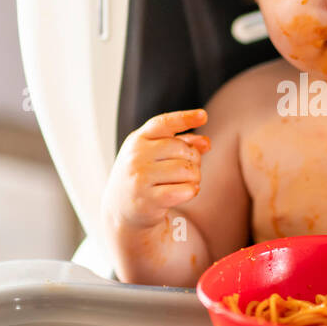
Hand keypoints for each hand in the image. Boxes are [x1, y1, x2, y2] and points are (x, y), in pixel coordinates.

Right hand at [104, 108, 210, 229]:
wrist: (120, 209)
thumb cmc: (143, 177)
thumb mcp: (155, 155)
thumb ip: (180, 144)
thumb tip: (205, 142)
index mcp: (137, 140)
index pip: (163, 124)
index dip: (185, 118)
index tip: (204, 116)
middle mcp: (135, 156)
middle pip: (182, 149)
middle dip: (194, 159)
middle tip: (190, 170)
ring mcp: (140, 178)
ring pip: (186, 170)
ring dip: (195, 177)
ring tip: (189, 182)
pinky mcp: (147, 200)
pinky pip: (184, 191)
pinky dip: (191, 191)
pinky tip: (186, 193)